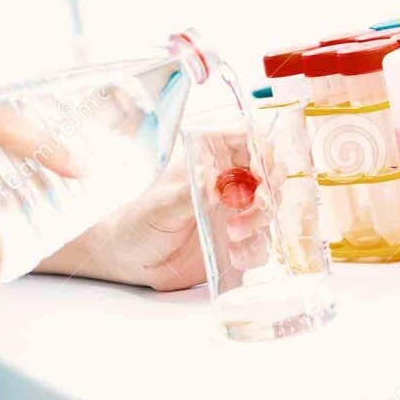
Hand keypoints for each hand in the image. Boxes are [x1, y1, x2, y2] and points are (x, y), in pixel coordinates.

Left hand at [34, 133, 270, 291]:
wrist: (130, 260)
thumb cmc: (138, 222)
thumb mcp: (160, 205)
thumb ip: (187, 193)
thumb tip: (209, 175)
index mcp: (206, 161)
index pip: (245, 139)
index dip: (261, 148)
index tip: (261, 168)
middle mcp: (225, 183)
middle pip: (268, 173)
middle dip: (269, 188)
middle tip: (256, 204)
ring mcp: (234, 213)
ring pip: (269, 209)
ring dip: (260, 221)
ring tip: (233, 234)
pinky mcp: (237, 242)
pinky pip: (261, 245)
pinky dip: (253, 250)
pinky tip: (233, 255)